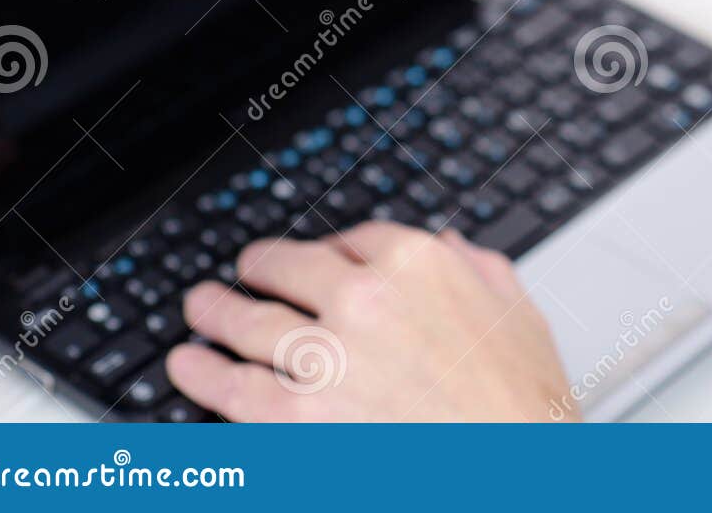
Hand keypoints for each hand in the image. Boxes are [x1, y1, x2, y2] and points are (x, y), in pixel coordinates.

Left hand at [165, 222, 574, 421]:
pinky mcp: (297, 418)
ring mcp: (324, 357)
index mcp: (418, 262)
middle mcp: (363, 297)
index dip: (328, 250)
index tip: (316, 258)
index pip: (351, 239)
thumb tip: (455, 249)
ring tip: (199, 309)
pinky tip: (186, 365)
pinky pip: (231, 387)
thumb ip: (480, 270)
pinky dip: (200, 373)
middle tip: (243, 273)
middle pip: (288, 269)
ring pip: (248, 322)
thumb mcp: (518, 314)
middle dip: (259, 269)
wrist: (515, 472)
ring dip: (214, 312)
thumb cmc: (524, 403)